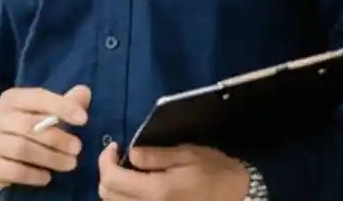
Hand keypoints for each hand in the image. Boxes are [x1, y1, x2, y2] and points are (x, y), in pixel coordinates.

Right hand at [0, 84, 91, 190]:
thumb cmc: (21, 128)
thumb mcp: (40, 113)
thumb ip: (63, 103)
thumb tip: (84, 92)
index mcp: (10, 99)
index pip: (36, 97)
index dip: (61, 106)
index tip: (83, 119)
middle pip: (28, 126)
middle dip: (57, 137)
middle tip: (77, 148)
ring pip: (22, 149)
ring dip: (50, 157)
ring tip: (70, 163)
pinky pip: (14, 171)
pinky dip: (34, 175)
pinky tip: (47, 177)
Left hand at [98, 142, 249, 200]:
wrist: (237, 197)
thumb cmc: (214, 172)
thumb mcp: (187, 155)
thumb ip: (155, 156)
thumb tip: (129, 154)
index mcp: (157, 191)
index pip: (112, 179)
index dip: (105, 160)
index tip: (114, 147)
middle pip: (108, 196)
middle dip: (106, 174)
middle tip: (118, 159)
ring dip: (114, 189)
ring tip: (126, 173)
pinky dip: (125, 199)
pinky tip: (135, 189)